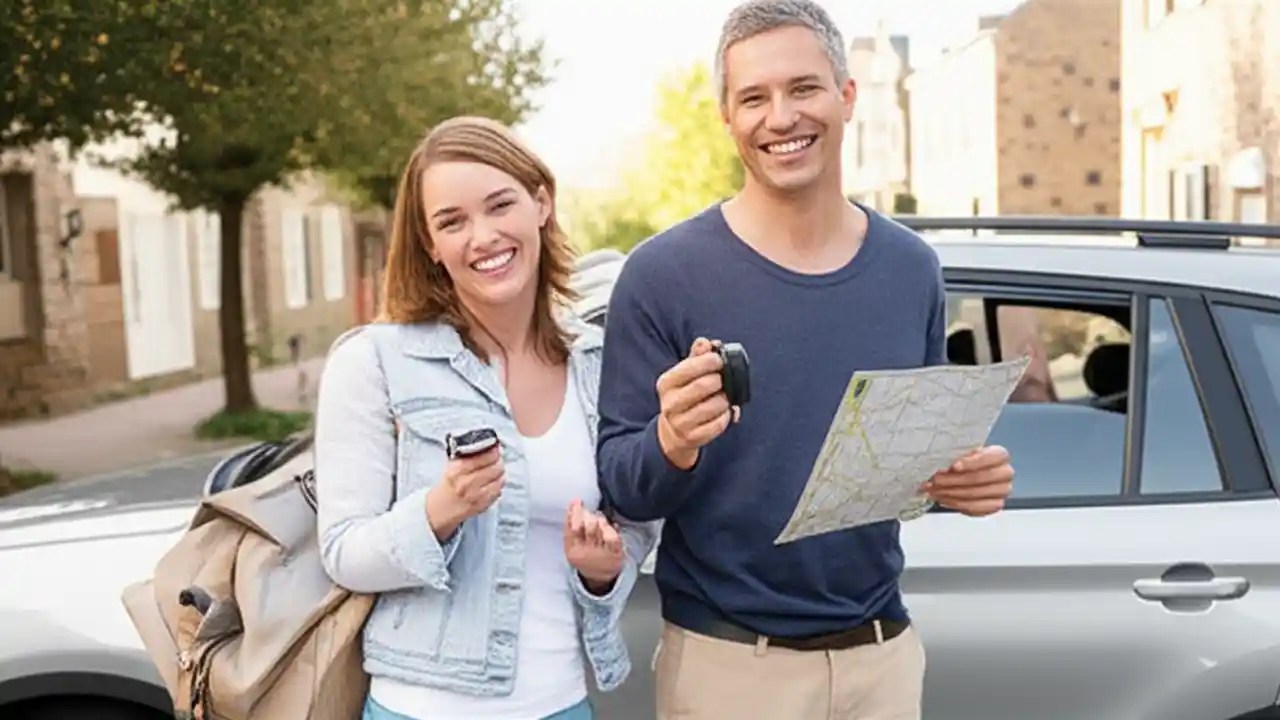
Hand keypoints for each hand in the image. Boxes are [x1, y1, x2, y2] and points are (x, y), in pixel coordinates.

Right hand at [425, 445, 503, 540]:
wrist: (439, 508)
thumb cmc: (449, 483)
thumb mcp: (453, 465)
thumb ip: (471, 455)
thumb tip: (492, 447)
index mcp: (457, 469)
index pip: (485, 456)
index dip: (494, 450)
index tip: (496, 447)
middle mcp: (467, 482)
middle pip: (496, 467)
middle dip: (498, 461)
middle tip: (496, 459)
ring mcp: (476, 495)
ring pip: (500, 479)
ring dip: (499, 474)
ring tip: (494, 472)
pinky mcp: (482, 505)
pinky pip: (499, 490)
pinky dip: (498, 485)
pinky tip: (491, 483)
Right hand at [563, 499, 623, 594]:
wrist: (599, 578)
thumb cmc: (584, 556)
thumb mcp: (571, 546)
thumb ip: (569, 528)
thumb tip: (571, 507)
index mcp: (573, 552)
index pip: (573, 528)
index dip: (574, 512)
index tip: (577, 501)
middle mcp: (587, 553)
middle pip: (588, 527)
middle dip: (589, 515)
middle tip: (590, 512)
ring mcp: (602, 554)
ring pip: (601, 530)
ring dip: (600, 519)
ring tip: (599, 519)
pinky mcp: (615, 554)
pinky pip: (613, 537)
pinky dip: (612, 528)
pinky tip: (611, 526)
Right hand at [655, 337, 735, 468]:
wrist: (673, 430)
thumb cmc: (684, 395)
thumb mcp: (684, 374)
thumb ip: (696, 357)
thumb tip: (705, 342)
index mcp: (666, 383)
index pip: (690, 368)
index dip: (709, 361)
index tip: (719, 360)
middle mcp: (670, 403)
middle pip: (703, 386)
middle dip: (720, 380)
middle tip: (723, 380)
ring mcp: (681, 422)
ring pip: (714, 406)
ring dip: (725, 399)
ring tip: (724, 396)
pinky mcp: (693, 437)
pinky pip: (719, 424)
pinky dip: (727, 416)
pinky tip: (724, 411)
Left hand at [922, 445, 1013, 516]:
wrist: (967, 472)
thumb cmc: (965, 460)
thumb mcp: (961, 451)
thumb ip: (957, 454)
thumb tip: (944, 460)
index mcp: (1000, 455)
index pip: (991, 457)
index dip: (972, 462)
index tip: (954, 466)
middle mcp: (1005, 473)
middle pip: (980, 478)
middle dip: (954, 480)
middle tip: (937, 480)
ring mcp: (1002, 491)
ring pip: (976, 494)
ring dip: (951, 493)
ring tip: (934, 490)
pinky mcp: (995, 506)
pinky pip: (975, 508)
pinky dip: (956, 504)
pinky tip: (943, 499)